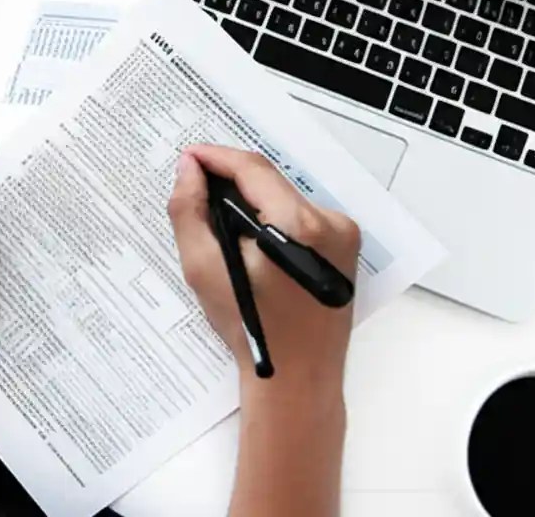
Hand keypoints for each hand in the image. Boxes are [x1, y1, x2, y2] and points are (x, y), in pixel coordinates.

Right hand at [167, 145, 360, 391]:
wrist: (298, 377)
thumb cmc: (254, 330)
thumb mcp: (205, 271)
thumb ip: (190, 212)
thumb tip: (188, 170)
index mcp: (300, 225)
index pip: (253, 169)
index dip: (217, 157)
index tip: (190, 157)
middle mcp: (331, 222)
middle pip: (271, 182)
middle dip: (231, 181)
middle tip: (196, 190)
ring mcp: (344, 235)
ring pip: (285, 198)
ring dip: (254, 202)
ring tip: (222, 225)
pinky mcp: (345, 248)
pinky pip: (302, 217)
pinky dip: (274, 220)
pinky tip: (252, 245)